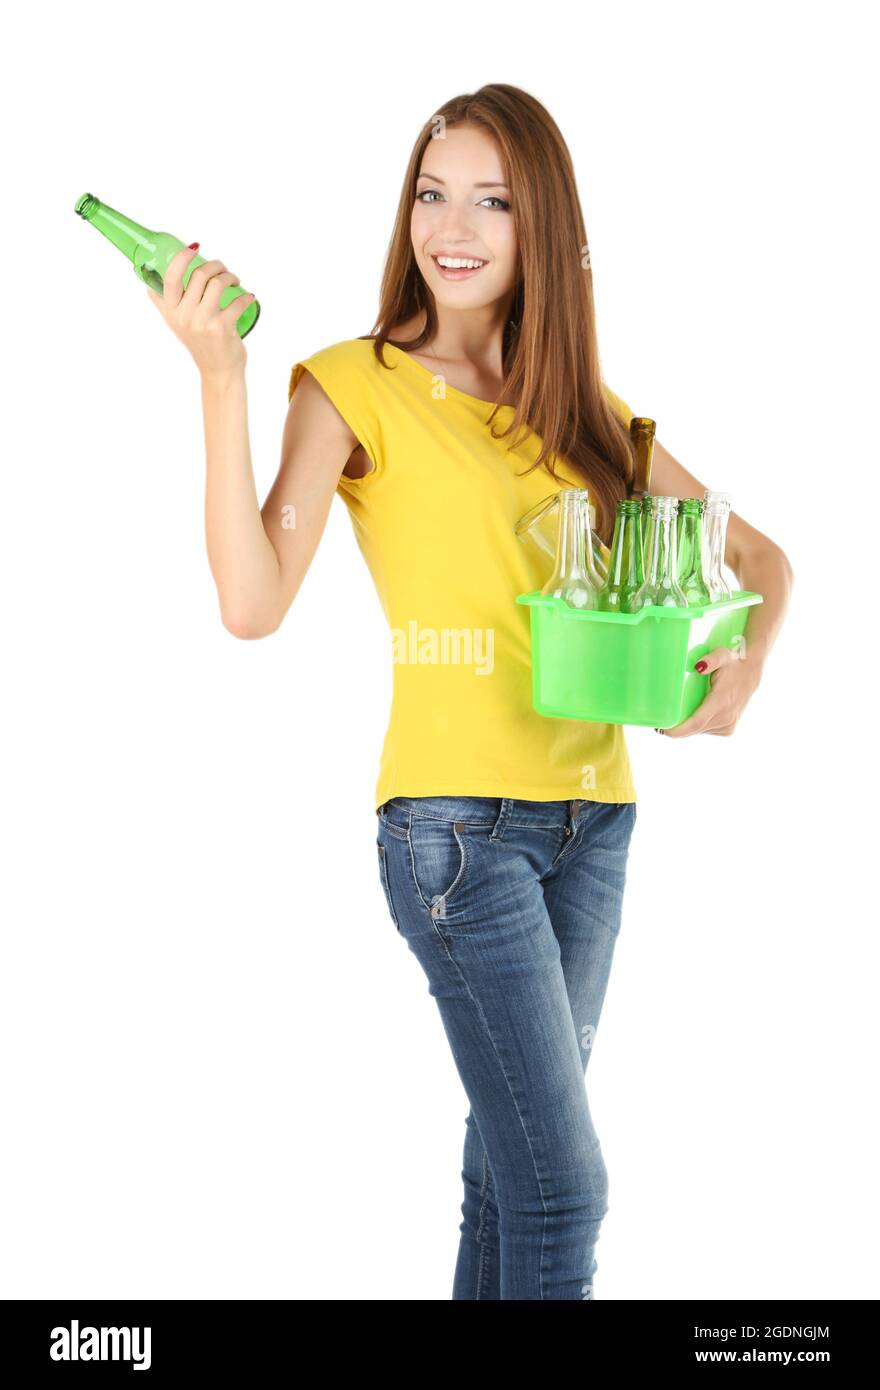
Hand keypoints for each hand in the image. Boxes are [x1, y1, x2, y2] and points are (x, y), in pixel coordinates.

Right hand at [146, 246, 254, 376]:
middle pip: (200, 275)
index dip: (183, 257)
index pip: (171, 276)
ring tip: (235, 281)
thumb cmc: (199, 344)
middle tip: (224, 270)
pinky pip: (238, 301)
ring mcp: (203, 322)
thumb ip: (163, 305)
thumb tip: (150, 287)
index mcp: (171, 310)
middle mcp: (184, 315)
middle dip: (216, 266)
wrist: (217, 371)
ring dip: (231, 277)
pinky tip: (249, 297)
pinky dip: (247, 297)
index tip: (195, 247)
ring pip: (218, 283)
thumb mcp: (175, 324)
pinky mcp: (223, 328)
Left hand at [656, 642, 762, 736]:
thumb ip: (710, 660)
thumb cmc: (733, 663)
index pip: (696, 722)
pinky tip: (693, 715)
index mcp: (722, 702)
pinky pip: (705, 730)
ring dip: (687, 726)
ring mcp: (728, 726)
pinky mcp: (728, 729)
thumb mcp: (722, 655)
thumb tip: (697, 667)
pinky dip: (697, 726)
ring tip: (675, 718)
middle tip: (659, 724)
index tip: (662, 730)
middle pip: (694, 729)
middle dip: (676, 729)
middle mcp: (726, 717)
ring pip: (699, 731)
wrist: (751, 673)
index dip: (678, 730)